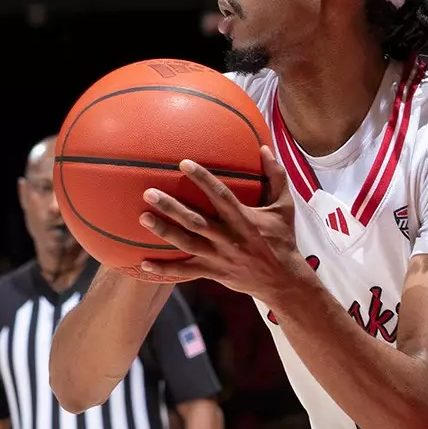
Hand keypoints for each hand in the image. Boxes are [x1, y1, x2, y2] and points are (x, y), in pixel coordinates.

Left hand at [133, 148, 312, 303]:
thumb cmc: (282, 239)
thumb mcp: (284, 207)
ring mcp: (219, 257)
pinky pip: (186, 272)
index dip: (202, 179)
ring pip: (187, 243)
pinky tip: (144, 263)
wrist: (283, 280)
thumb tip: (264, 148)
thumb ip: (275, 177)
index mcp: (244, 219)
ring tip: (143, 217)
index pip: (220, 196)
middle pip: (195, 221)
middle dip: (171, 207)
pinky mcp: (213, 272)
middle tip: (149, 193)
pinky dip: (165, 270)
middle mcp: (229, 238)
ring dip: (164, 231)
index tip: (183, 163)